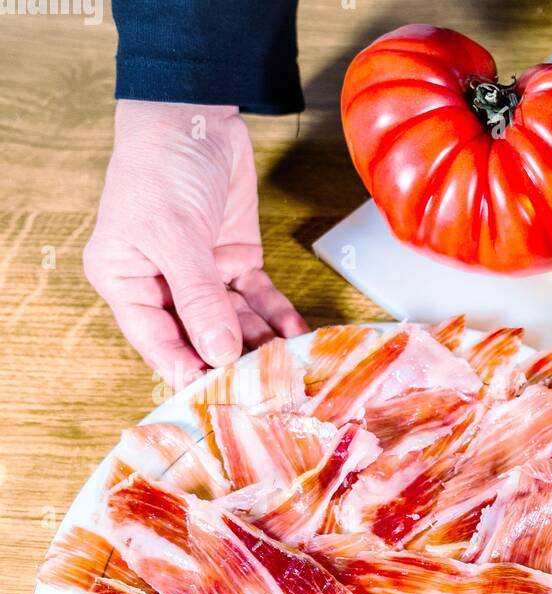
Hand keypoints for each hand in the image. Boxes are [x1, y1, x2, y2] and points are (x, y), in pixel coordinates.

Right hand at [84, 100, 307, 387]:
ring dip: (263, 344)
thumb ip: (198, 296)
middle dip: (235, 363)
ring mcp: (202, 276)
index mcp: (127, 282)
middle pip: (200, 339)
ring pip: (236, 324)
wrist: (195, 114)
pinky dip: (280, 317)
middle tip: (269, 389)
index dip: (189, 372)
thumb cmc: (161, 166)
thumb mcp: (173, 233)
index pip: (158, 343)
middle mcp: (163, 285)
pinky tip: (300, 335)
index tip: (222, 398)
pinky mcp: (236, 261)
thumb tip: (218, 353)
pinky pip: (260, 300)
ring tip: (292, 368)